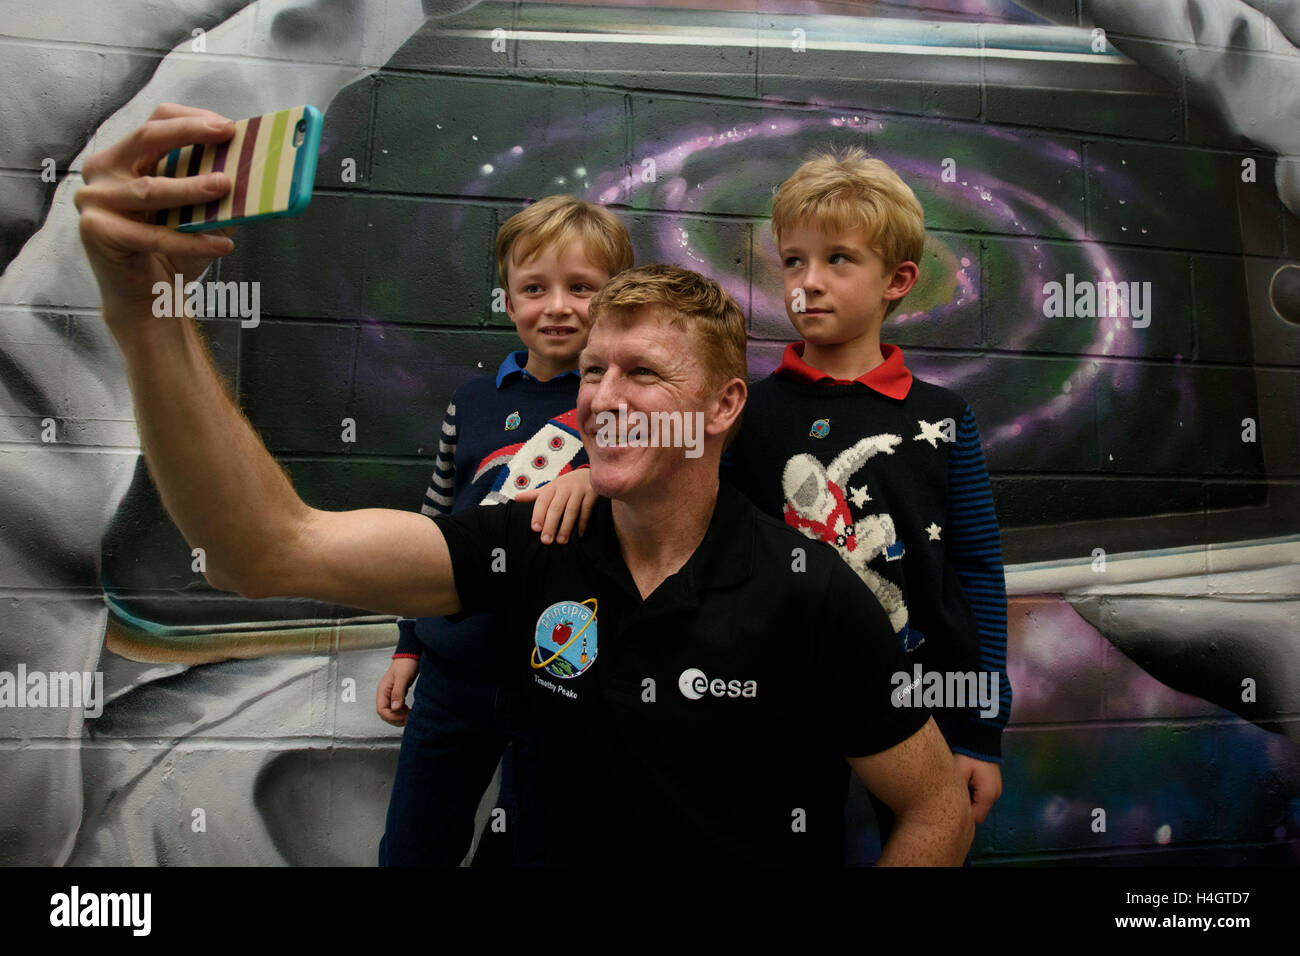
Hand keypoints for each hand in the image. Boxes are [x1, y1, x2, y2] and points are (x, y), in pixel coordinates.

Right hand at [75, 103, 235, 315]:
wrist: (148, 298)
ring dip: (191, 188)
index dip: (190, 120)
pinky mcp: (96, 231)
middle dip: (189, 133)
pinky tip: (222, 244)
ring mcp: (93, 200)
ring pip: (150, 188)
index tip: (227, 126)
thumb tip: (248, 168)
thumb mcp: (194, 212)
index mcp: (123, 158)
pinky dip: (191, 240)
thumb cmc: (172, 251)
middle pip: (146, 138)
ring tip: (226, 187)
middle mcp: (102, 172)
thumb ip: (210, 186)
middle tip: (226, 135)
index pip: (155, 123)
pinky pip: (152, 234)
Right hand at [376, 657, 420, 726]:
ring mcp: (391, 694)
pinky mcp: (398, 693)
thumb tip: (394, 707)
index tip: (403, 718)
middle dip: (395, 718)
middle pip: (385, 713)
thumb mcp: (402, 678)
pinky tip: (409, 711)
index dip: (391, 716)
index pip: (381, 709)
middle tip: (407, 720)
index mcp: (383, 690)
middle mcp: (385, 693)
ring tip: (410, 717)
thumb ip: (398, 692)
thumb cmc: (406, 662)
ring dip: (399, 716)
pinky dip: (403, 711)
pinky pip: (397, 707)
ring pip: (392, 711)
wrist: (411, 655)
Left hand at [515, 468, 596, 543]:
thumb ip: (535, 495)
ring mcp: (579, 490)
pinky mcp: (592, 494)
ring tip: (561, 541)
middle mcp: (565, 488)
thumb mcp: (551, 487)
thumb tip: (516, 498)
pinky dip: (583, 523)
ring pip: (571, 510)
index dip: (538, 514)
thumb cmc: (567, 484)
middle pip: (556, 507)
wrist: (590, 474)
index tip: (535, 528)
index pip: (542, 501)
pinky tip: (579, 534)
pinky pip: (586, 510)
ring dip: (566, 526)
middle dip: (550, 524)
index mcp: (552, 487)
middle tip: (546, 540)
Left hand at [953, 753, 1001, 823]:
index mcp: (987, 795)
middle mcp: (995, 796)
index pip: (975, 818)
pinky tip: (966, 786)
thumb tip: (950, 806)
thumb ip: (957, 792)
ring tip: (960, 790)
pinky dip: (973, 796)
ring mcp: (995, 792)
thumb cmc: (968, 756)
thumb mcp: (959, 773)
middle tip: (953, 799)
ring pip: (980, 807)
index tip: (950, 811)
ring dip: (969, 803)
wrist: (980, 741)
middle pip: (978, 814)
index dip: (963, 817)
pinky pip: (982, 799)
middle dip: (965, 810)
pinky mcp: (992, 787)